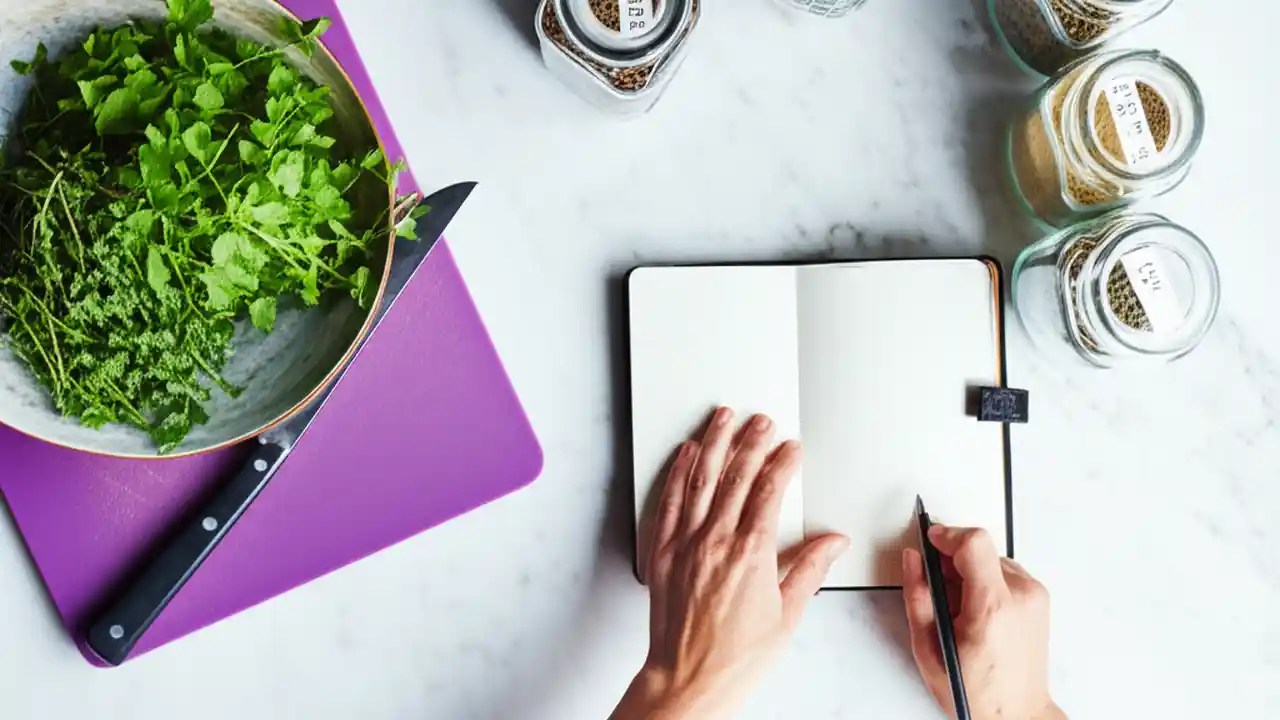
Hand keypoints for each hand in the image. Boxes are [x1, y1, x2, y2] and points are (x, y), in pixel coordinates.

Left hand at [612, 408, 849, 719]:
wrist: (689, 681)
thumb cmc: (735, 657)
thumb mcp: (787, 615)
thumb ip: (809, 570)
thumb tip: (832, 541)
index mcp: (751, 554)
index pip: (769, 491)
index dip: (781, 463)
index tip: (789, 448)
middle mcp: (716, 543)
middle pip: (736, 477)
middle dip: (751, 442)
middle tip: (760, 421)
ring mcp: (685, 545)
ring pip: (700, 480)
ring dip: (713, 444)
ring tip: (723, 419)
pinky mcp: (662, 554)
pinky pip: (668, 503)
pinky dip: (677, 474)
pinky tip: (685, 454)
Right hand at [902, 526, 1065, 719]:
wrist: (1016, 714)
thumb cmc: (976, 692)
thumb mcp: (929, 649)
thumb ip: (918, 597)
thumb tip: (913, 561)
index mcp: (992, 607)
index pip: (974, 543)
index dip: (946, 535)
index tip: (930, 539)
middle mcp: (1021, 596)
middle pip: (980, 549)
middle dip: (952, 560)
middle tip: (939, 588)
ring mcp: (1035, 596)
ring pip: (991, 559)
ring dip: (970, 573)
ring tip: (960, 609)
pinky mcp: (1039, 599)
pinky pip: (1005, 572)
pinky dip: (986, 582)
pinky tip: (977, 611)